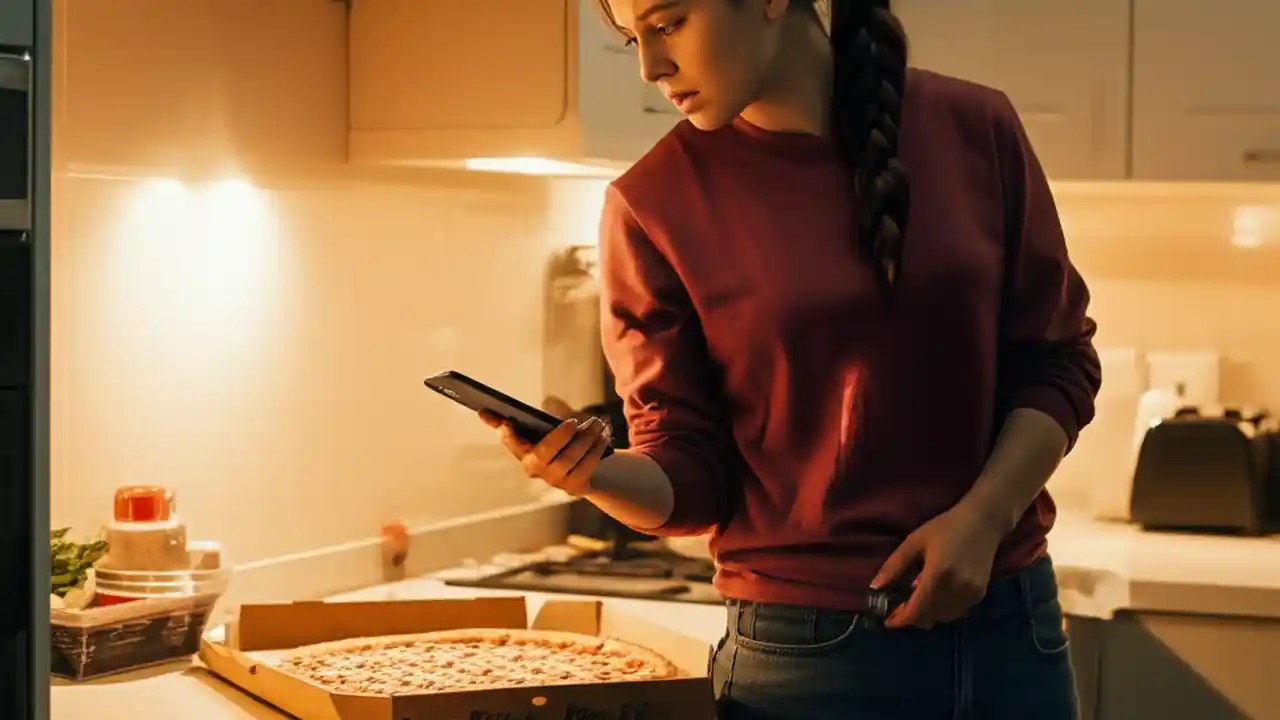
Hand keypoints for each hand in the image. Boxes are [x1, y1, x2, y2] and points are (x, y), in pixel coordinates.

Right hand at [479, 410, 612, 496]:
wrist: (585, 467)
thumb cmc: (565, 441)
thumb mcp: (558, 425)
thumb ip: (551, 413)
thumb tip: (549, 401)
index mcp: (523, 449)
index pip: (510, 441)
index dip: (508, 435)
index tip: (507, 425)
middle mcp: (534, 467)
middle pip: (544, 452)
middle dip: (561, 435)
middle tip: (575, 421)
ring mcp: (553, 480)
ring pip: (569, 459)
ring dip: (586, 438)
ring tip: (598, 424)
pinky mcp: (573, 487)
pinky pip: (586, 467)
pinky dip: (596, 449)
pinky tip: (604, 437)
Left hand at [871, 504, 1004, 629]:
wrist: (983, 522)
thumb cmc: (945, 527)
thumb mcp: (914, 542)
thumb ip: (894, 566)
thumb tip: (874, 587)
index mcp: (937, 576)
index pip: (916, 611)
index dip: (901, 620)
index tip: (888, 621)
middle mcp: (956, 589)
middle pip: (929, 618)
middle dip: (912, 618)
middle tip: (898, 609)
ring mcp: (971, 594)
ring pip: (944, 618)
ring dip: (927, 615)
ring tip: (916, 600)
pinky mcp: (980, 594)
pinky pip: (957, 612)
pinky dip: (943, 610)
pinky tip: (936, 596)